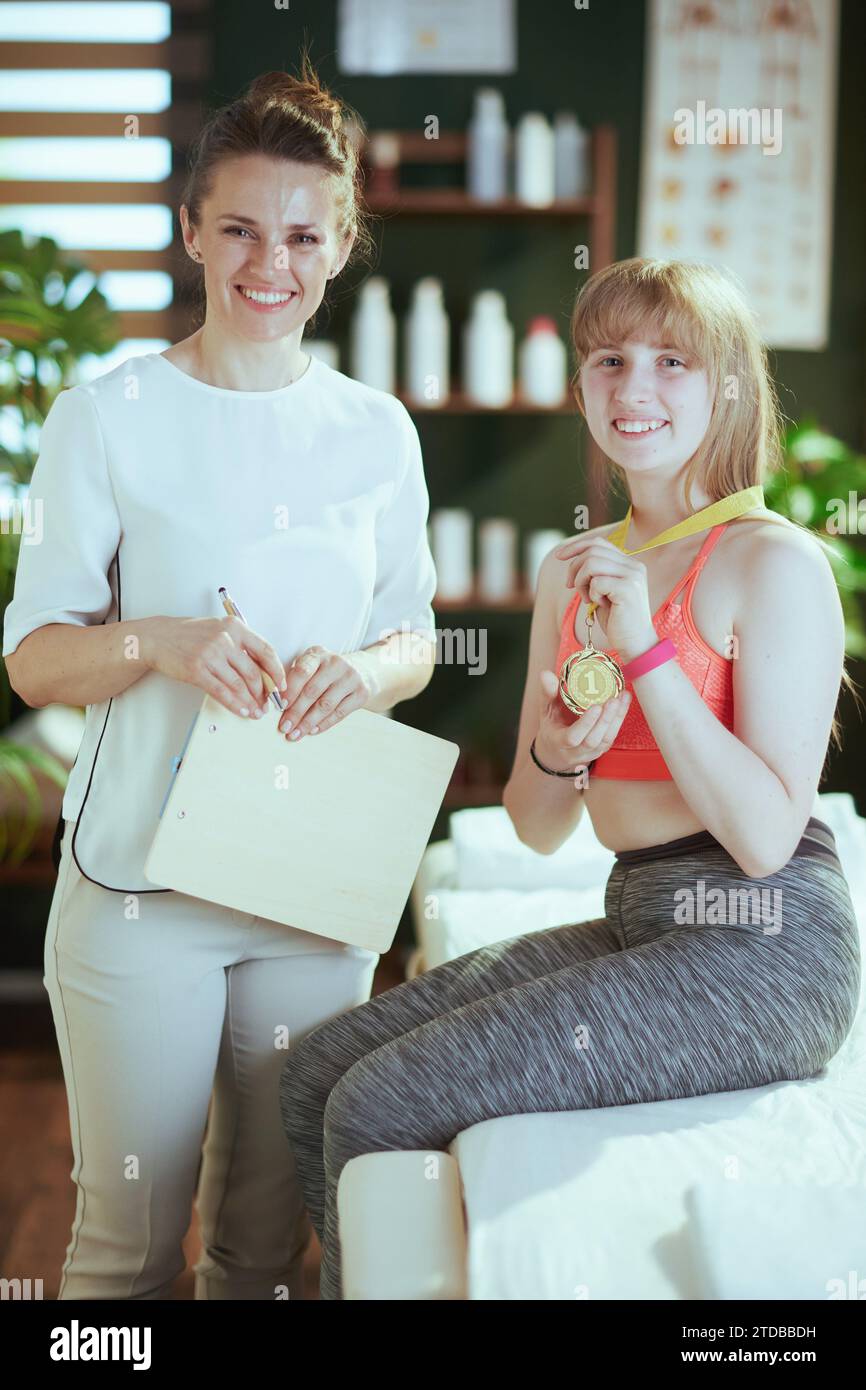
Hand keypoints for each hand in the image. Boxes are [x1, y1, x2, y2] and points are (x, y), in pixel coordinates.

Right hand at [143, 616, 286, 717]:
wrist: (158, 638)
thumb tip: (264, 672)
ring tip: (256, 712)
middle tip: (267, 704)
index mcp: (235, 627)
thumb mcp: (219, 630)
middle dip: (264, 693)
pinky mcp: (197, 670)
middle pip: (254, 672)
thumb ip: (240, 646)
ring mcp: (210, 654)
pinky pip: (221, 691)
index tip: (282, 686)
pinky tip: (241, 711)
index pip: (266, 651)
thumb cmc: (190, 635)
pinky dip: (234, 704)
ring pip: (239, 685)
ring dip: (250, 702)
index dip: (277, 672)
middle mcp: (224, 639)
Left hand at [277, 646, 372, 740]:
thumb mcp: (312, 666)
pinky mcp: (361, 693)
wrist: (363, 669)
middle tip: (284, 727)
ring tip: (296, 734)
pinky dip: (324, 724)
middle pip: (312, 691)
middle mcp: (336, 663)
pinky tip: (312, 731)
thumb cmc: (326, 671)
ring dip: (308, 722)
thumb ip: (295, 679)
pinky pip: (340, 713)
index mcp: (318, 654)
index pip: (302, 671)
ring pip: (325, 705)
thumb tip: (277, 704)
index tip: (280, 706)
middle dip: (296, 712)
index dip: (290, 690)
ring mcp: (351, 678)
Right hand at [535, 668, 631, 775]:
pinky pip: (612, 736)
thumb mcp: (545, 710)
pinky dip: (620, 718)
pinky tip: (624, 701)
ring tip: (622, 698)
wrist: (556, 751)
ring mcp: (590, 753)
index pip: (572, 738)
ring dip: (616, 718)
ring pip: (606, 740)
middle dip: (605, 720)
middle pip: (593, 740)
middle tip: (613, 699)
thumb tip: (546, 674)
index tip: (595, 707)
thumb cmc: (551, 726)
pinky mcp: (601, 750)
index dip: (585, 724)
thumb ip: (547, 693)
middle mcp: (575, 752)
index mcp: (558, 742)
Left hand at [554, 534, 657, 662]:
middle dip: (574, 568)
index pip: (598, 543)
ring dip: (581, 581)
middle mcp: (634, 565)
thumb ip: (594, 573)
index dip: (576, 547)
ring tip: (587, 598)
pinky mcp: (628, 589)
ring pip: (591, 563)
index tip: (559, 556)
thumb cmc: (616, 619)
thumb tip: (570, 558)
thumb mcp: (602, 591)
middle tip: (571, 586)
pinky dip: (591, 593)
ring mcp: (633, 576)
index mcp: (629, 563)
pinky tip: (598, 605)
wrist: (635, 643)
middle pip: (592, 551)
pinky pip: (596, 582)